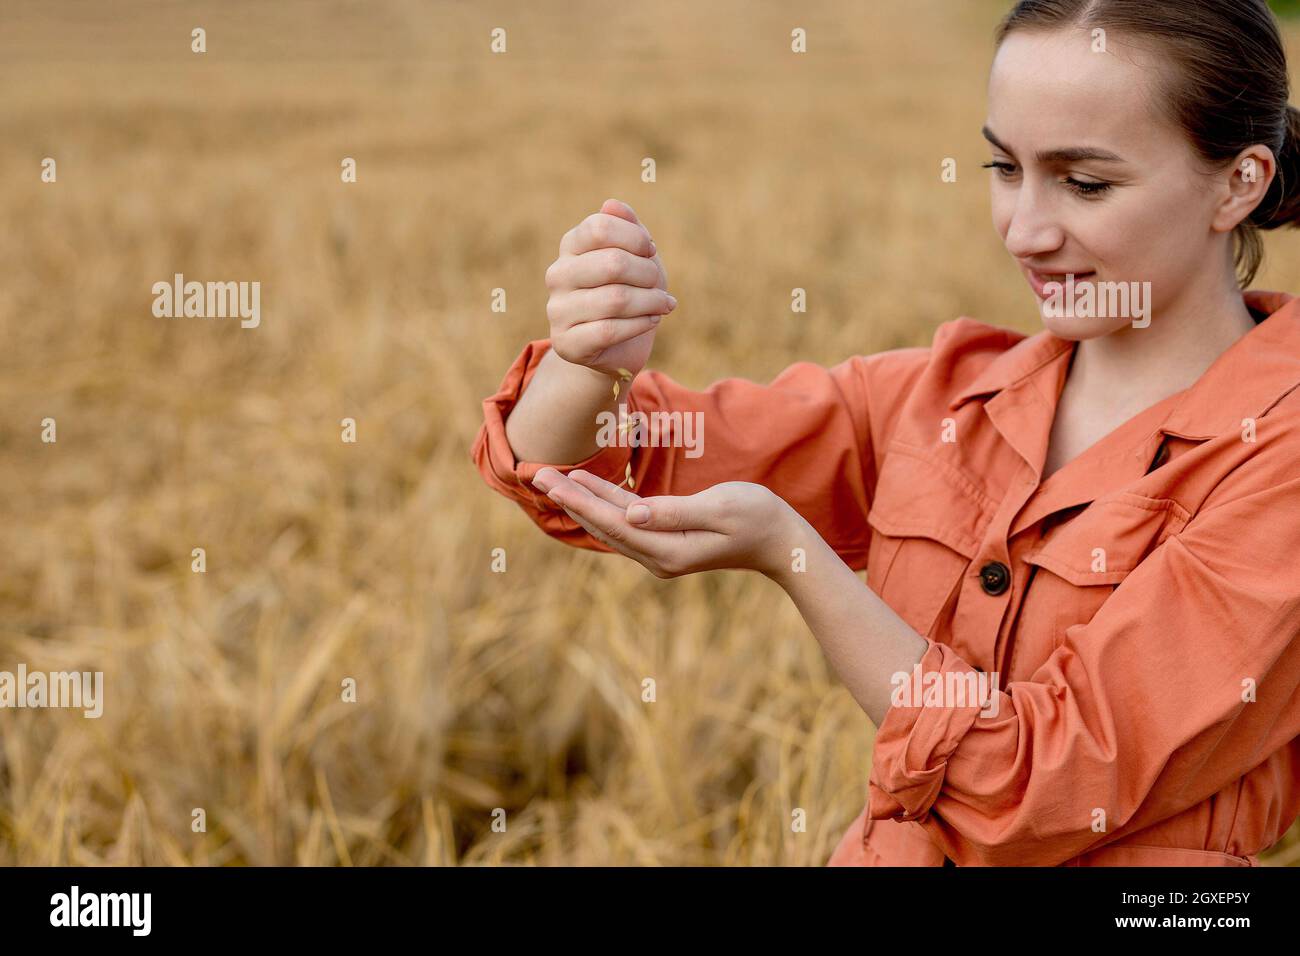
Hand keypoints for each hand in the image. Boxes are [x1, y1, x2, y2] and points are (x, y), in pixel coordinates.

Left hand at [529, 467, 796, 579]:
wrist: (781, 542)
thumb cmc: (757, 517)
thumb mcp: (718, 508)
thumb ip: (673, 512)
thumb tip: (631, 514)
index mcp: (668, 549)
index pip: (613, 522)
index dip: (580, 499)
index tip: (551, 481)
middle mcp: (657, 557)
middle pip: (603, 525)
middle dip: (569, 499)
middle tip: (535, 474)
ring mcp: (660, 554)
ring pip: (610, 525)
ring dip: (580, 501)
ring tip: (551, 479)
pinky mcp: (665, 545)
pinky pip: (625, 524)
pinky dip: (602, 505)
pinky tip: (585, 490)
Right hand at [544, 198, 675, 378]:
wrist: (616, 346)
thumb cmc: (629, 292)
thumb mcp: (636, 256)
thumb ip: (627, 227)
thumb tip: (612, 204)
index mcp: (570, 246)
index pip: (600, 227)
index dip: (635, 238)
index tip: (649, 251)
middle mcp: (558, 275)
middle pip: (613, 263)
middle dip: (648, 273)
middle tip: (658, 284)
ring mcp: (558, 310)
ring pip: (616, 299)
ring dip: (651, 302)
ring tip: (663, 304)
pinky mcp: (566, 344)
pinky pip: (609, 330)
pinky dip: (640, 324)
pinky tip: (652, 320)